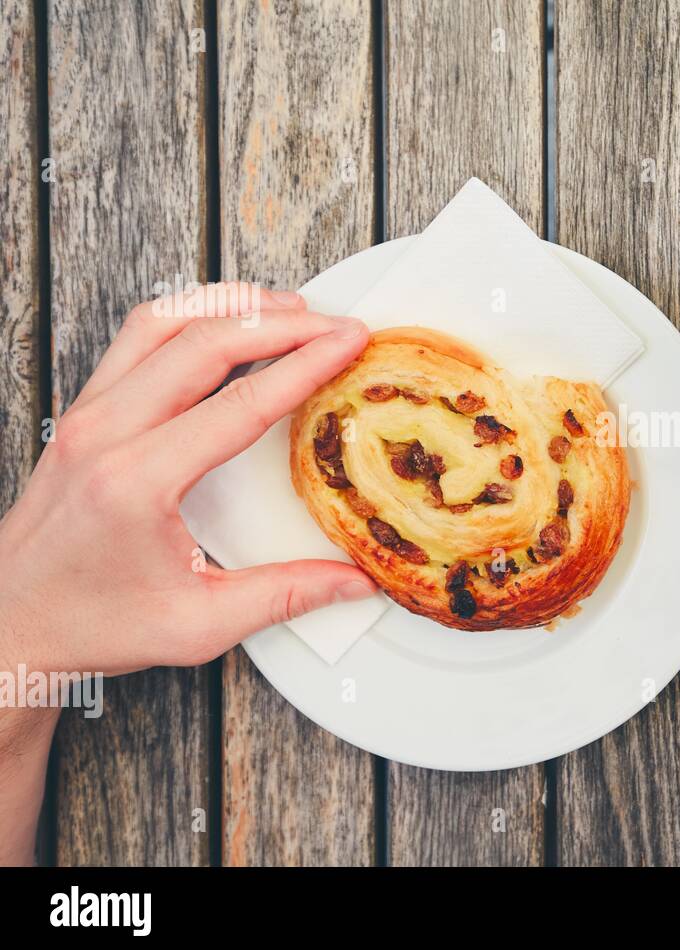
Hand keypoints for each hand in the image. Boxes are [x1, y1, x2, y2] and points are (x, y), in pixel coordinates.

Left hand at [0, 283, 379, 680]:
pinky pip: (137, 337)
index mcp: (136, 482)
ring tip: (289, 306)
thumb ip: (284, 595)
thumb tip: (355, 578)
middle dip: (282, 323)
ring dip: (231, 305)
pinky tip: (224, 318)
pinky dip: (188, 313)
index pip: (239, 403)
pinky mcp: (82, 411)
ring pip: (163, 322)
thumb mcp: (197, 624)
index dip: (303, 366)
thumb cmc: (90, 623)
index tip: (348, 342)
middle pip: (204, 344)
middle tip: (336, 322)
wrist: (10, 622)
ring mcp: (86, 414)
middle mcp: (105, 433)